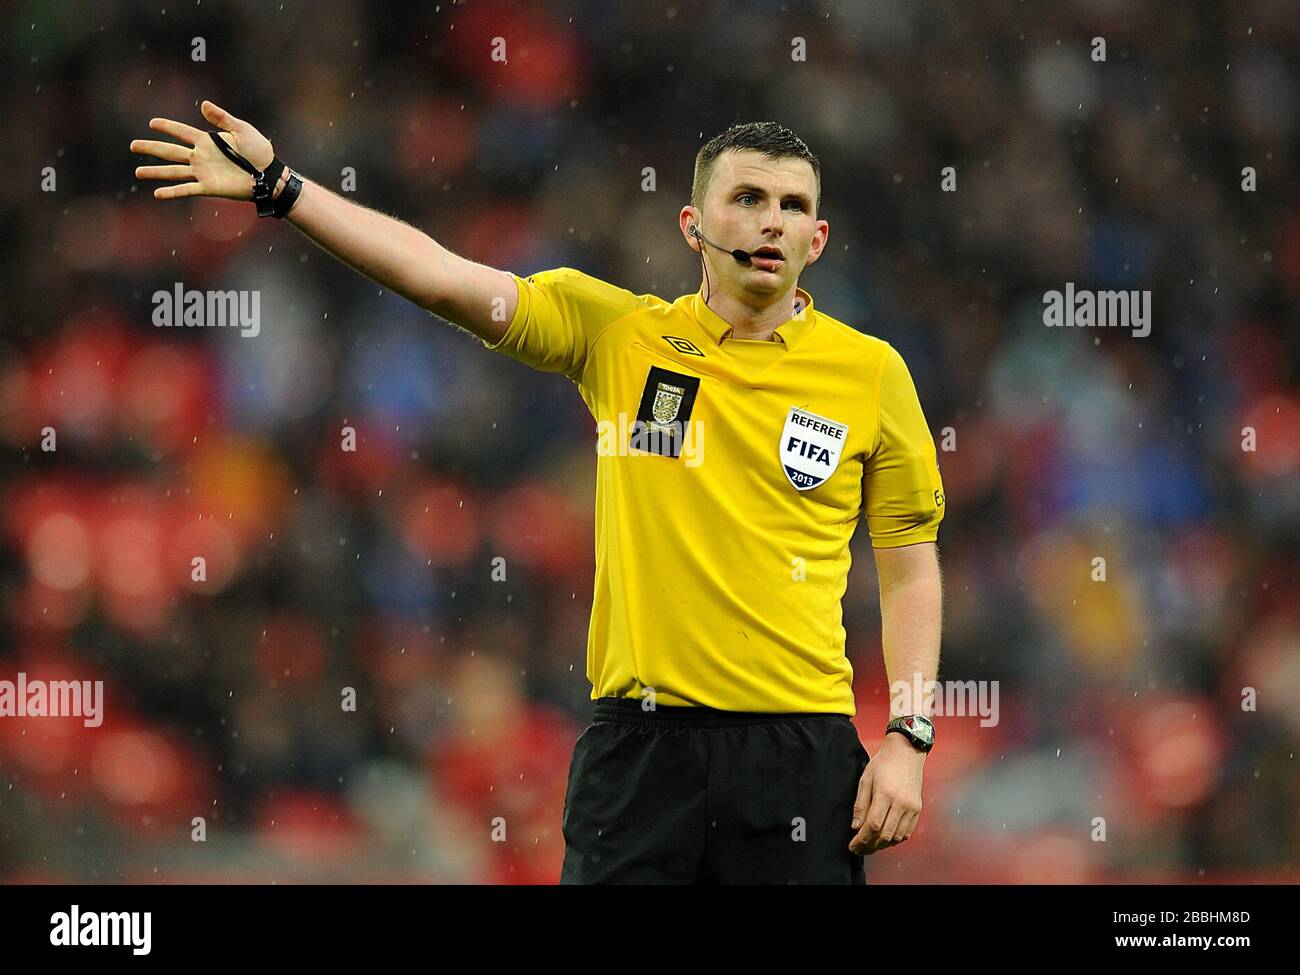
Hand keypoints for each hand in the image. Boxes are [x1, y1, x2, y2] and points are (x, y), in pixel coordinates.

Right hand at [130, 100, 275, 201]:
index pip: (182, 132)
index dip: (167, 127)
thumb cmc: (259, 151)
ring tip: (138, 173)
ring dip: (155, 172)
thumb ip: (222, 118)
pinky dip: (172, 192)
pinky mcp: (208, 187)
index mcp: (208, 141)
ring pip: (173, 171)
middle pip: (170, 151)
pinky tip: (158, 193)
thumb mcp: (242, 129)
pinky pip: (186, 189)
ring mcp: (203, 172)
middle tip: (132, 145)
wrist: (269, 175)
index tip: (152, 123)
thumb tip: (203, 104)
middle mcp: (201, 156)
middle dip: (151, 148)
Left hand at [848, 733, 924, 854]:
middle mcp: (901, 803)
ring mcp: (911, 808)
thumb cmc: (884, 763)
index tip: (853, 845)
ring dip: (882, 845)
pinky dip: (895, 839)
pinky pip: (907, 832)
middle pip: (885, 835)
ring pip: (897, 837)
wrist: (906, 753)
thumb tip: (856, 826)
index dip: (861, 840)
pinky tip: (885, 838)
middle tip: (859, 848)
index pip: (873, 825)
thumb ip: (860, 804)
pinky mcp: (917, 810)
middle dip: (870, 846)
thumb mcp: (865, 779)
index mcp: (886, 794)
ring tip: (870, 845)